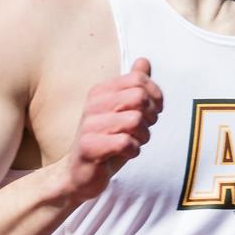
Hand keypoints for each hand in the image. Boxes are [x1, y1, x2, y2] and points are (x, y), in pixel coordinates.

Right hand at [57, 57, 162, 202]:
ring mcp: (89, 125)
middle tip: (143, 130)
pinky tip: (126, 153)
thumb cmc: (105, 141)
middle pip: (139, 97)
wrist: (80, 173)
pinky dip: (133, 150)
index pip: (138, 79)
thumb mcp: (122, 111)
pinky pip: (125, 142)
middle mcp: (93, 104)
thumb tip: (143, 61)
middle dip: (150, 117)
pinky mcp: (89, 146)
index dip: (155, 96)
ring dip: (142, 136)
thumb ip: (133, 86)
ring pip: (135, 120)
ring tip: (133, 143)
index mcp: (101, 91)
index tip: (153, 112)